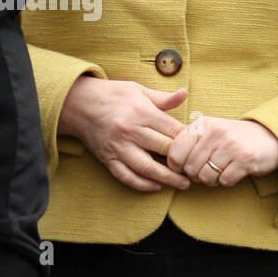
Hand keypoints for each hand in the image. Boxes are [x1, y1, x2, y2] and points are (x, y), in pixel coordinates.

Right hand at [58, 76, 189, 191]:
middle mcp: (131, 131)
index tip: (199, 148)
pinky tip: (156, 186)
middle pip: (164, 150)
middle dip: (184, 162)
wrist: (78, 103)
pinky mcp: (107, 158)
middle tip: (197, 169)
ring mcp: (118, 147)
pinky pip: (126, 176)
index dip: (189, 141)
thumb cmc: (112, 95)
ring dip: (168, 179)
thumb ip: (162, 98)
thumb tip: (184, 94)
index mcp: (142, 112)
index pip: (173, 131)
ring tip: (183, 184)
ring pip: (147, 168)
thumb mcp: (138, 90)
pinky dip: (142, 184)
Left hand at [166, 115, 277, 186]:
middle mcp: (215, 133)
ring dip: (211, 180)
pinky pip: (224, 180)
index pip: (175, 152)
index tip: (185, 167)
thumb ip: (189, 143)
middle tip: (207, 171)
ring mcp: (231, 145)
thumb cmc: (233, 138)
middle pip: (190, 168)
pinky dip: (226, 181)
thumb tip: (170, 165)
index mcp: (202, 125)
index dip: (177, 166)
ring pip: (206, 176)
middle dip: (196, 176)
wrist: (269, 137)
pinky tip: (232, 172)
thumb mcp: (210, 132)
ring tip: (220, 171)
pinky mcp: (245, 159)